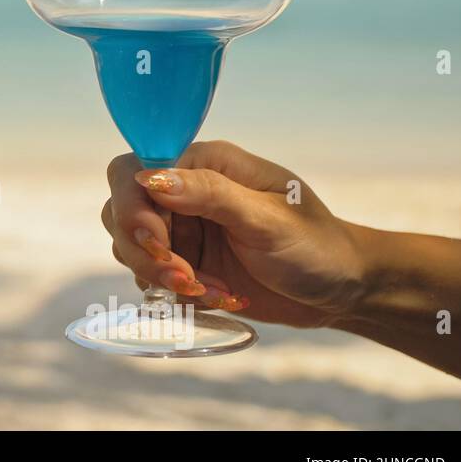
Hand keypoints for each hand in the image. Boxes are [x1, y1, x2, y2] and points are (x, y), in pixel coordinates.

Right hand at [101, 140, 365, 327]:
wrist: (339, 289)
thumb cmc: (315, 244)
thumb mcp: (268, 219)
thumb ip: (210, 194)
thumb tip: (152, 177)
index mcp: (205, 165)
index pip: (134, 171)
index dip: (134, 208)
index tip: (158, 244)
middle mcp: (184, 191)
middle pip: (121, 212)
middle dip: (146, 252)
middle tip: (186, 279)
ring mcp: (181, 228)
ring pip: (130, 248)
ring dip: (163, 277)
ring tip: (212, 290)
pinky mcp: (182, 263)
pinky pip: (150, 277)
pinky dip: (176, 294)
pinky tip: (218, 297)